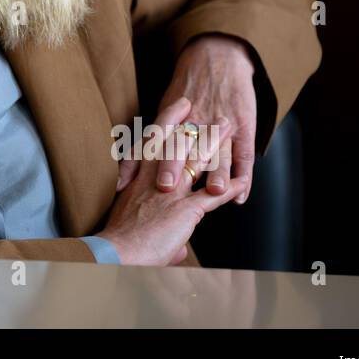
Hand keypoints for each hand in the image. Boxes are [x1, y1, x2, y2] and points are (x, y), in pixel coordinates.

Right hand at [97, 95, 247, 265]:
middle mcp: (154, 178)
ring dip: (214, 143)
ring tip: (227, 127)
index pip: (154, 141)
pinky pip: (212, 195)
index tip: (178, 105)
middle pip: (176, 141)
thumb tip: (178, 248)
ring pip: (195, 159)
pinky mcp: (186, 210)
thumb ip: (159, 229)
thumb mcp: (132, 224)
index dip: (168, 120)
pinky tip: (242, 181)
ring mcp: (171, 192)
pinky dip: (229, 187)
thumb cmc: (119, 241)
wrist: (116, 252)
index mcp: (139, 179)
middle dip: (193, 122)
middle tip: (206, 106)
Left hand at [117, 33, 258, 204]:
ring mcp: (221, 123)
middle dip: (173, 165)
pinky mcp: (244, 127)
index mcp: (172, 116)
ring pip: (217, 150)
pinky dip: (243, 176)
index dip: (139, 159)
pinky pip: (244, 154)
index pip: (152, 139)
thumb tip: (123, 176)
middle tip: (166, 186)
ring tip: (213, 191)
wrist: (219, 55)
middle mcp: (195, 120)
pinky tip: (239, 195)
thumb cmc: (189, 89)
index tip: (127, 182)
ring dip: (216, 171)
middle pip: (182, 144)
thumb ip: (148, 141)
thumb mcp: (166, 107)